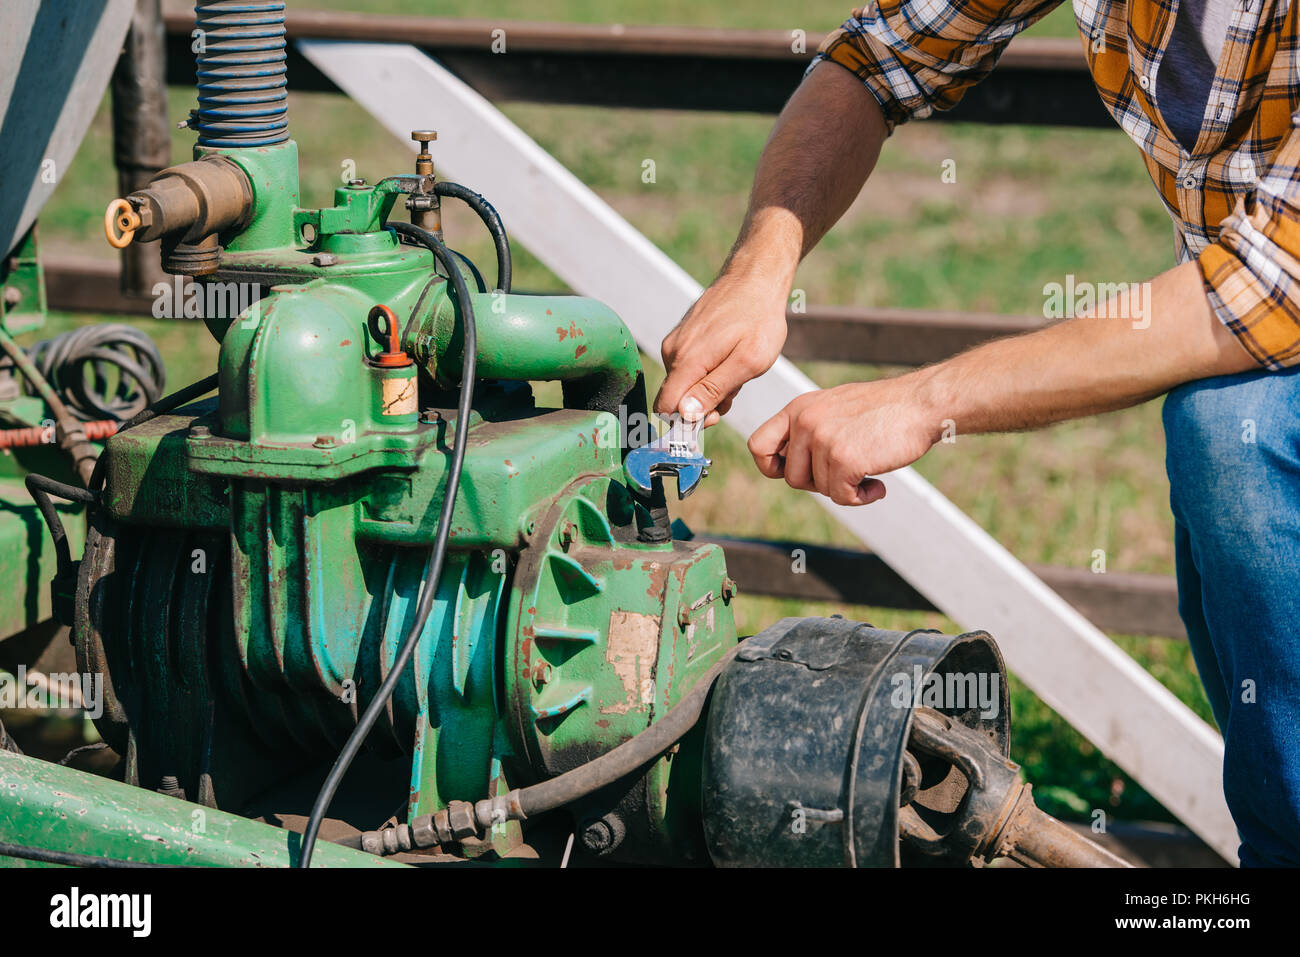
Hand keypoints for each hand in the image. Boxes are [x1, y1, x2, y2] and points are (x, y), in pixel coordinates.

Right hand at [655, 273, 787, 424]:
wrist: (756, 277)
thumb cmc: (759, 319)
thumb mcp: (747, 362)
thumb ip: (714, 390)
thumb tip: (685, 414)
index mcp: (687, 361)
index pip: (666, 408)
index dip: (688, 421)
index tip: (717, 414)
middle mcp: (673, 352)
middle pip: (677, 398)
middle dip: (705, 404)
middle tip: (735, 388)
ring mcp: (676, 341)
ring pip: (685, 383)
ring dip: (710, 387)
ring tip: (737, 369)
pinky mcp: (682, 335)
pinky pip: (689, 367)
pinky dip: (709, 371)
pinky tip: (729, 357)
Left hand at [747, 376, 940, 504]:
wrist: (922, 403)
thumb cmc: (884, 410)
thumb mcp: (834, 408)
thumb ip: (809, 431)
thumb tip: (789, 468)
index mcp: (799, 409)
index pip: (758, 446)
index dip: (772, 468)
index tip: (792, 473)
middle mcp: (805, 422)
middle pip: (792, 478)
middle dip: (819, 483)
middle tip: (846, 473)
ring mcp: (823, 439)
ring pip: (819, 489)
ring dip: (844, 489)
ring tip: (867, 474)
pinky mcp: (844, 458)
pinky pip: (841, 497)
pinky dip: (860, 498)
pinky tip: (877, 485)